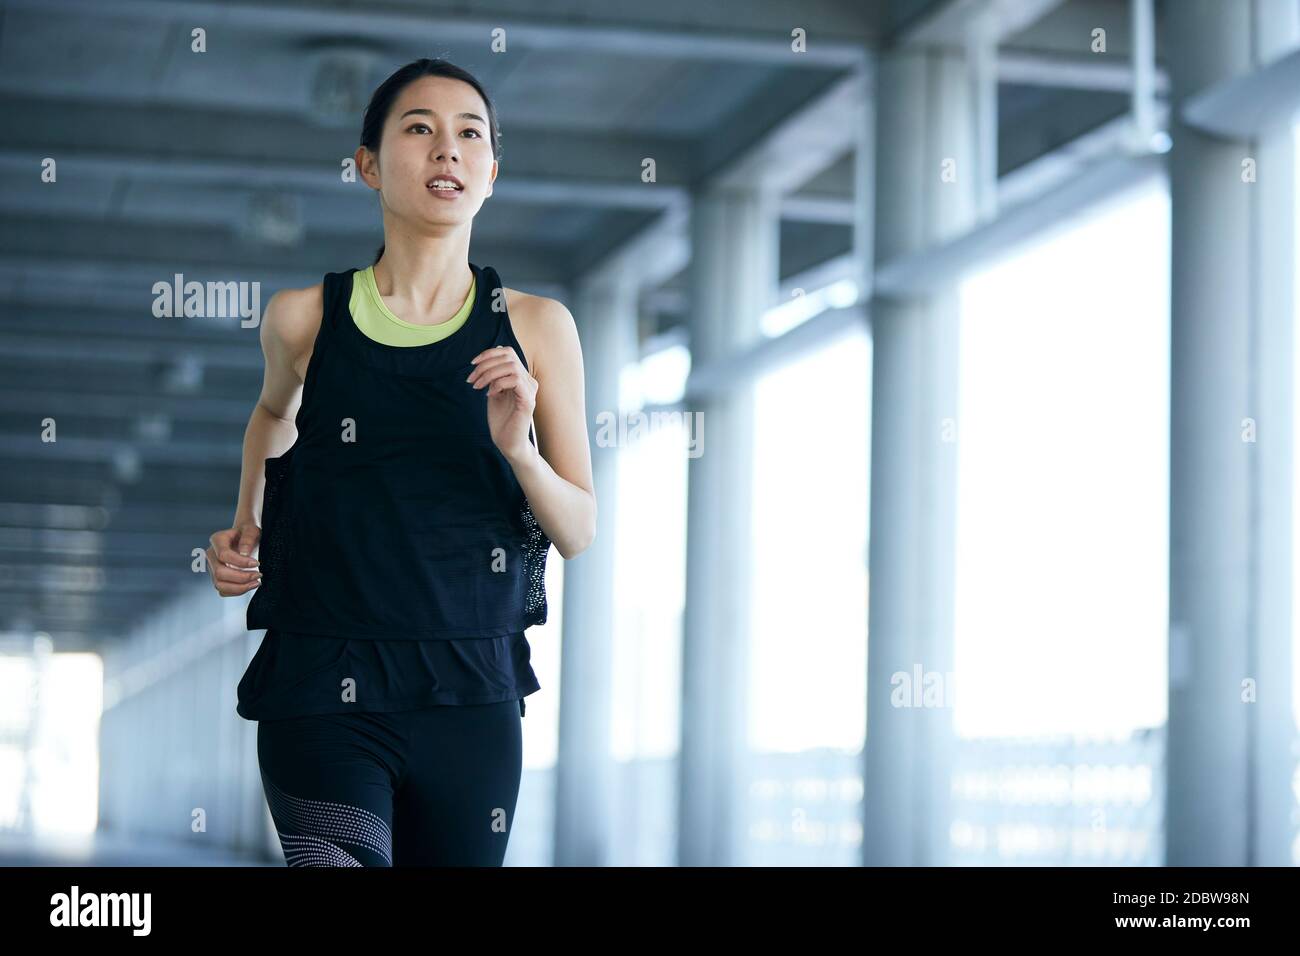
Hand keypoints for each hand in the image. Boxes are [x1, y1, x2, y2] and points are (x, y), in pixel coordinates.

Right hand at [207, 523, 261, 595]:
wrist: (243, 537)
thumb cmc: (247, 532)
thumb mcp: (251, 529)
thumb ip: (248, 538)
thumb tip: (244, 553)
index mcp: (217, 540)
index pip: (224, 555)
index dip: (241, 562)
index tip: (257, 563)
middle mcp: (211, 554)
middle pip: (219, 572)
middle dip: (241, 577)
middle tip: (258, 575)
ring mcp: (212, 567)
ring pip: (219, 584)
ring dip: (239, 588)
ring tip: (256, 582)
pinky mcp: (217, 577)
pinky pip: (223, 590)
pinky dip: (237, 591)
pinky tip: (250, 585)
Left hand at [467, 345, 537, 462]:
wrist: (508, 443)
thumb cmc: (501, 419)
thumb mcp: (494, 392)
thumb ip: (493, 376)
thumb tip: (487, 356)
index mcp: (521, 377)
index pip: (508, 353)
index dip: (488, 354)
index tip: (472, 364)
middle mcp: (528, 381)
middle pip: (508, 356)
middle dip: (485, 364)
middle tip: (472, 379)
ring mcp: (530, 390)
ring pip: (511, 366)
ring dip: (489, 374)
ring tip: (478, 386)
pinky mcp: (528, 401)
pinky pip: (514, 380)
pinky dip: (498, 384)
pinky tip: (490, 394)